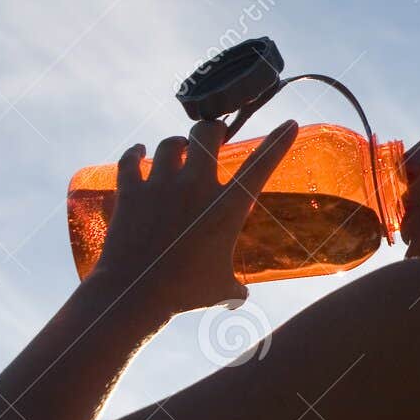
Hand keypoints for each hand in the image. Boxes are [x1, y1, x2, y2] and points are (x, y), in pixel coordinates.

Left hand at [91, 117, 300, 313]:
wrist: (135, 294)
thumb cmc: (185, 293)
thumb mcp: (221, 289)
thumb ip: (235, 287)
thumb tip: (241, 296)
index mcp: (226, 208)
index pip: (260, 165)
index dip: (277, 142)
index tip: (289, 124)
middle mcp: (195, 187)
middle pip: (206, 134)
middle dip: (212, 131)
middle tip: (213, 139)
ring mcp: (160, 186)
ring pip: (170, 144)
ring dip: (177, 144)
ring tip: (179, 149)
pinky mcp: (131, 192)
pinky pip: (131, 161)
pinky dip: (134, 154)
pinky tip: (137, 152)